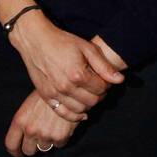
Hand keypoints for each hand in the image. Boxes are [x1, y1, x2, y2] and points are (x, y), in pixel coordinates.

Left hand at [5, 90, 79, 156]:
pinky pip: (59, 145)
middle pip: (28, 150)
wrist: (68, 88)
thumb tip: (23, 141)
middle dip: (34, 147)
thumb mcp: (29, 105)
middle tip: (40, 139)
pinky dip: (61, 138)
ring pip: (44, 148)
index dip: (15, 152)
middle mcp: (30, 130)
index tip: (19, 155)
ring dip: (48, 141)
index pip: (11, 145)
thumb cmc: (47, 95)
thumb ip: (23, 123)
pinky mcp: (60, 137)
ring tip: (54, 128)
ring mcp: (45, 134)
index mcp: (19, 121)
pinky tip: (64, 126)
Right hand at [9, 11, 124, 117]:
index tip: (105, 79)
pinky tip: (82, 112)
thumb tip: (120, 80)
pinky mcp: (46, 96)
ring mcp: (54, 93)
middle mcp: (65, 87)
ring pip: (80, 109)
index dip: (107, 85)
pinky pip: (63, 114)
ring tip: (89, 93)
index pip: (101, 89)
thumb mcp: (88, 48)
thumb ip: (104, 66)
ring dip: (88, 104)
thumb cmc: (63, 42)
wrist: (36, 41)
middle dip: (99, 95)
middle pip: (92, 101)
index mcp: (78, 74)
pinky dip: (74, 116)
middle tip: (98, 86)